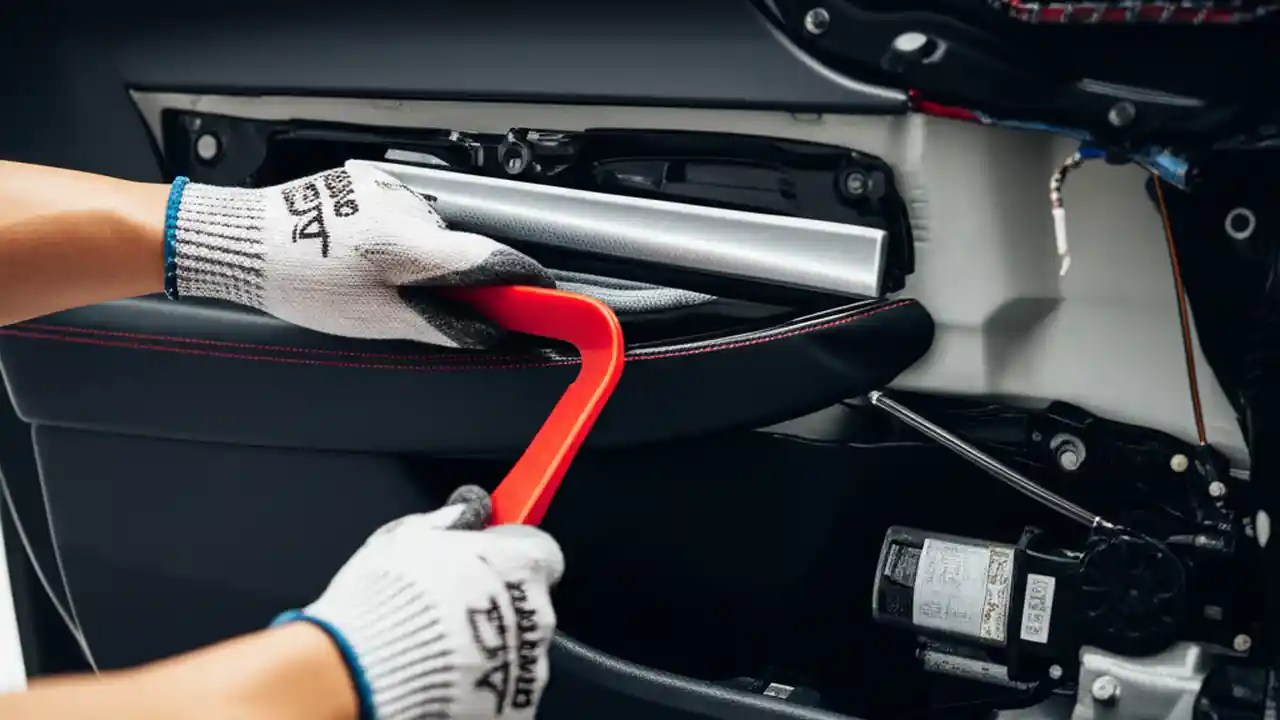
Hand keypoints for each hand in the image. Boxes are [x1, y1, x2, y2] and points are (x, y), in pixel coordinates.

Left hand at [167, 161, 552, 347]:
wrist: (244, 242)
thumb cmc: (299, 281)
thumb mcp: (375, 320)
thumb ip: (441, 325)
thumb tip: (487, 334)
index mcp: (408, 244)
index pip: (494, 259)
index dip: (529, 280)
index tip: (548, 296)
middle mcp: (405, 208)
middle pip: (462, 249)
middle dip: (459, 279)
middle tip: (429, 306)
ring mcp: (386, 190)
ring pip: (432, 234)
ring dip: (422, 258)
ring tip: (374, 278)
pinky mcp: (368, 182)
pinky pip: (404, 216)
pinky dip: (398, 239)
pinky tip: (362, 255)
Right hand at [274, 487, 563, 719]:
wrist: (358, 671)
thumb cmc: (384, 601)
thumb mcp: (406, 537)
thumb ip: (447, 521)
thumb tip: (462, 513)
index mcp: (521, 564)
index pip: (542, 552)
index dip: (512, 557)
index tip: (490, 560)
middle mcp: (538, 616)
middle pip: (530, 604)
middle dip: (499, 604)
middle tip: (453, 608)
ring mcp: (529, 668)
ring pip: (518, 650)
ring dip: (490, 647)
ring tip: (439, 648)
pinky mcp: (514, 709)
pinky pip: (505, 692)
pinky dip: (482, 688)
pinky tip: (444, 679)